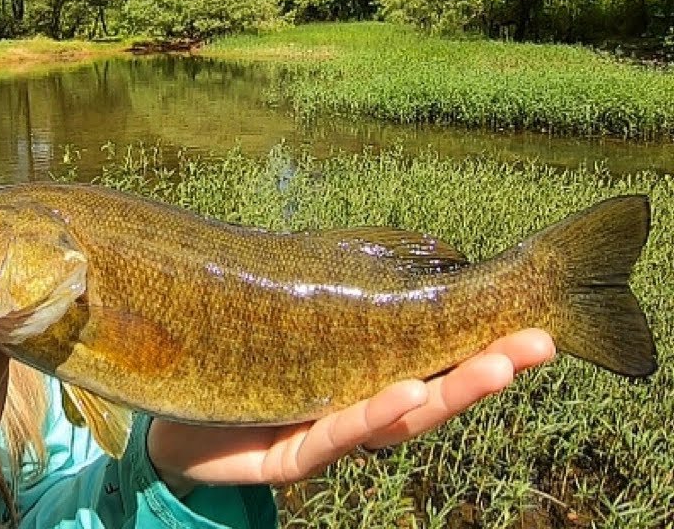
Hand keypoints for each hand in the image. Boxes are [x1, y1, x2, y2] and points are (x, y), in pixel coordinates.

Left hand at [146, 329, 555, 495]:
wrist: (163, 421)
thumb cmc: (229, 364)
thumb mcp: (287, 320)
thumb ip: (336, 290)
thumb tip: (401, 246)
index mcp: (361, 375)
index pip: (432, 354)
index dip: (483, 337)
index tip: (534, 314)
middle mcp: (353, 408)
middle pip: (430, 388)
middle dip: (485, 367)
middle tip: (541, 342)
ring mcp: (323, 435)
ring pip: (394, 420)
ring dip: (445, 395)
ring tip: (491, 367)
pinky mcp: (283, 458)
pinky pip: (331, 438)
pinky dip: (370, 416)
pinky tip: (404, 394)